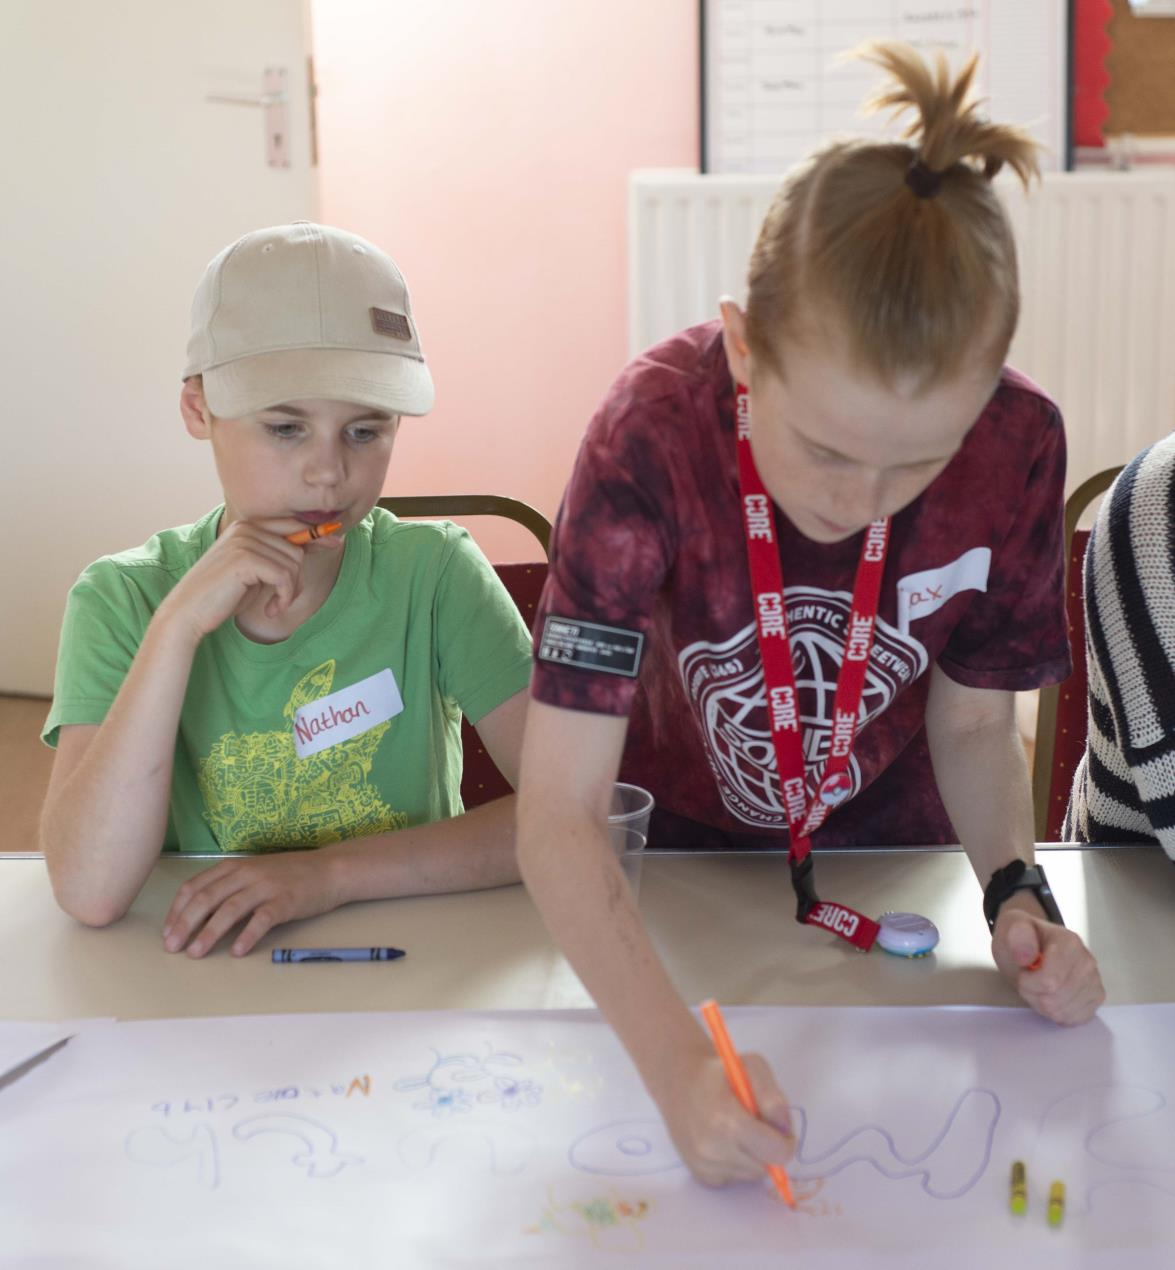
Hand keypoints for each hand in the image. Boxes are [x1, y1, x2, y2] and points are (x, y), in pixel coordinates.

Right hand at [157, 517, 341, 642]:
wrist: (190, 612)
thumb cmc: (225, 595)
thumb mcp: (259, 572)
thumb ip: (281, 555)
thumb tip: (323, 539)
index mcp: (248, 526)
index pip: (293, 524)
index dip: (318, 534)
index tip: (336, 542)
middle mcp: (247, 528)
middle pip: (297, 546)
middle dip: (296, 578)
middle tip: (282, 599)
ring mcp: (244, 541)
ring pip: (293, 563)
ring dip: (289, 592)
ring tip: (273, 605)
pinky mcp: (245, 558)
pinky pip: (284, 576)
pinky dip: (284, 597)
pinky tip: (270, 610)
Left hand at [162, 850, 343, 957]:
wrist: (329, 870)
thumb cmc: (290, 875)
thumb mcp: (254, 874)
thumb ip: (229, 888)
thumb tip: (198, 916)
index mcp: (234, 867)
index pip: (195, 887)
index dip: (177, 911)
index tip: (167, 932)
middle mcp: (246, 874)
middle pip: (207, 898)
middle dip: (185, 924)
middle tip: (172, 947)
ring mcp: (266, 886)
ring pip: (230, 909)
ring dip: (209, 933)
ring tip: (196, 953)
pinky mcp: (286, 901)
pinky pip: (262, 919)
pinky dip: (247, 935)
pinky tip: (238, 951)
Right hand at [656, 1045, 794, 1187]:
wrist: (678, 1082)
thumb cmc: (719, 1073)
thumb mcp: (752, 1066)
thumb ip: (774, 1097)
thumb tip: (784, 1132)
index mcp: (726, 1121)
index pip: (776, 1153)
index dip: (785, 1141)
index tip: (780, 1129)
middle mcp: (713, 1149)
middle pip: (767, 1166)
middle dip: (769, 1147)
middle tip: (757, 1124)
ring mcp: (704, 1166)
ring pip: (752, 1173)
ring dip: (753, 1155)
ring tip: (737, 1129)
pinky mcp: (700, 1176)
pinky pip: (736, 1178)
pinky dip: (738, 1163)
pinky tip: (724, 1141)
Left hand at [991, 898, 1104, 1024]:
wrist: (1035, 945)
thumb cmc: (1024, 939)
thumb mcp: (1013, 928)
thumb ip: (1018, 936)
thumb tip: (1027, 957)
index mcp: (1070, 943)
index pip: (1049, 981)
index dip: (1027, 982)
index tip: (1023, 971)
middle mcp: (1088, 963)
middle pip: (1054, 999)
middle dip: (1032, 993)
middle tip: (1028, 979)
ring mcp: (1094, 982)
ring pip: (1061, 1012)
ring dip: (1042, 1004)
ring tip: (1039, 986)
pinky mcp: (1095, 999)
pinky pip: (1072, 1018)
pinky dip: (1056, 1012)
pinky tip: (1051, 996)